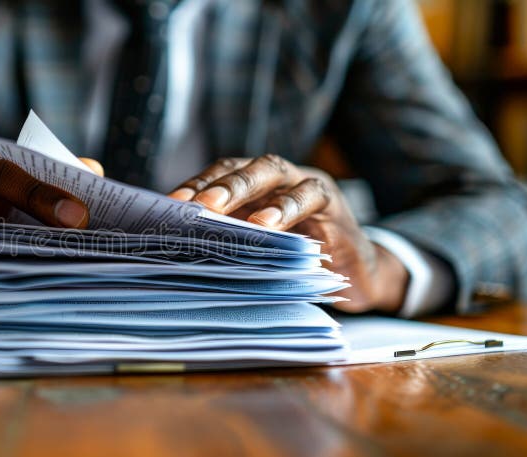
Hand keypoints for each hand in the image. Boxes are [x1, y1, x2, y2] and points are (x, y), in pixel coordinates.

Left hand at [168, 156, 407, 312]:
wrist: (357, 276)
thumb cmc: (299, 260)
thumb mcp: (261, 249)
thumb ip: (232, 239)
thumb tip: (181, 245)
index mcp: (258, 186)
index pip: (223, 173)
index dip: (196, 185)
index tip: (169, 204)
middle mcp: (282, 179)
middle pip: (247, 167)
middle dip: (217, 183)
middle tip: (194, 203)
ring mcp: (308, 186)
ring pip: (276, 173)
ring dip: (245, 188)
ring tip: (219, 208)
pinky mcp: (334, 206)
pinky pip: (311, 197)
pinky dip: (286, 209)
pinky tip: (266, 225)